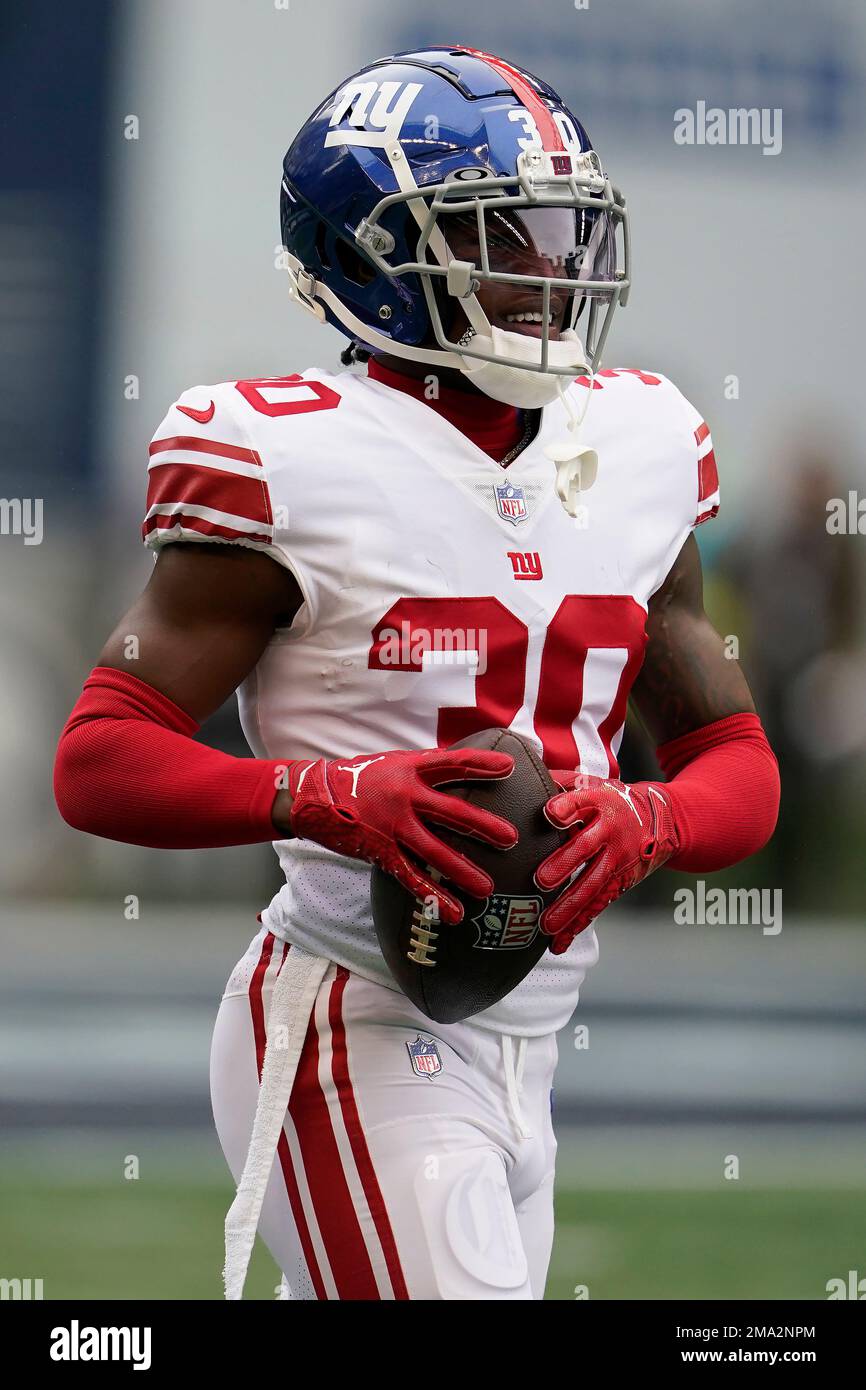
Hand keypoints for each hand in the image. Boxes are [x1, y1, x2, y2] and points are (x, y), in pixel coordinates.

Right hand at [282, 748, 515, 922]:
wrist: (314, 798)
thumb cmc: (361, 778)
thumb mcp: (394, 763)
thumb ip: (426, 768)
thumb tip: (464, 767)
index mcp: (410, 769)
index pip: (451, 764)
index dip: (480, 765)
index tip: (509, 769)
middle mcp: (404, 796)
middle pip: (451, 811)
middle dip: (483, 826)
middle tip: (511, 839)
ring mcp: (392, 826)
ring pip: (434, 851)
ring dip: (462, 871)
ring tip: (487, 888)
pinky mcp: (381, 852)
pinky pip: (411, 877)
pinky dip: (432, 896)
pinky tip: (454, 913)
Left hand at [535, 775, 678, 952]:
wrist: (662, 819)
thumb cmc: (613, 799)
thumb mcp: (593, 783)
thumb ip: (560, 783)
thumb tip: (524, 779)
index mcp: (599, 802)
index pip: (581, 802)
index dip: (566, 807)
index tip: (550, 814)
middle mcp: (609, 831)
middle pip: (585, 848)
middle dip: (564, 864)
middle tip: (542, 880)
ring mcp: (616, 860)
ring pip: (591, 885)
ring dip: (569, 906)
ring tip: (546, 924)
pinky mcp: (618, 883)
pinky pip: (597, 906)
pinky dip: (578, 924)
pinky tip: (559, 943)